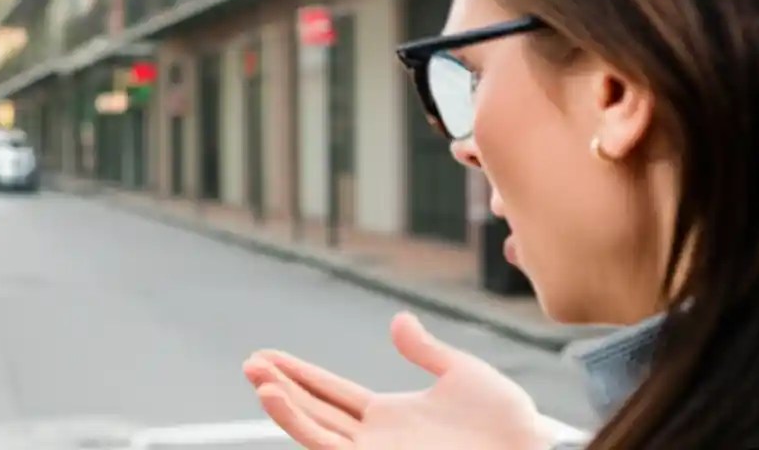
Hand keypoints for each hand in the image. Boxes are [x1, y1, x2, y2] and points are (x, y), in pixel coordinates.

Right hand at [243, 312, 553, 449]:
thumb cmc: (509, 424)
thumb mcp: (464, 374)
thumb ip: (426, 351)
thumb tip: (396, 321)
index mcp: (392, 416)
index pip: (332, 394)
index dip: (300, 375)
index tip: (269, 358)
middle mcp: (375, 439)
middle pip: (314, 410)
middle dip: (280, 386)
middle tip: (249, 362)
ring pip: (312, 429)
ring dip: (281, 404)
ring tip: (255, 376)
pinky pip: (324, 446)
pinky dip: (296, 423)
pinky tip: (276, 397)